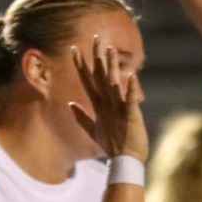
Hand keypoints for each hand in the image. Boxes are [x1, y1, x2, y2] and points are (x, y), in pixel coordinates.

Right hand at [69, 35, 148, 161]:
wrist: (124, 162)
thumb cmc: (112, 146)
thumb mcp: (93, 131)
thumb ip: (81, 117)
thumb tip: (70, 104)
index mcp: (97, 106)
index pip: (87, 81)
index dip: (81, 64)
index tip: (75, 49)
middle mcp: (106, 104)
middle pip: (99, 77)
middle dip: (96, 57)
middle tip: (96, 38)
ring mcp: (117, 109)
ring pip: (113, 83)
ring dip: (111, 66)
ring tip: (110, 49)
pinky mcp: (130, 116)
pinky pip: (130, 100)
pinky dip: (130, 88)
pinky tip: (131, 76)